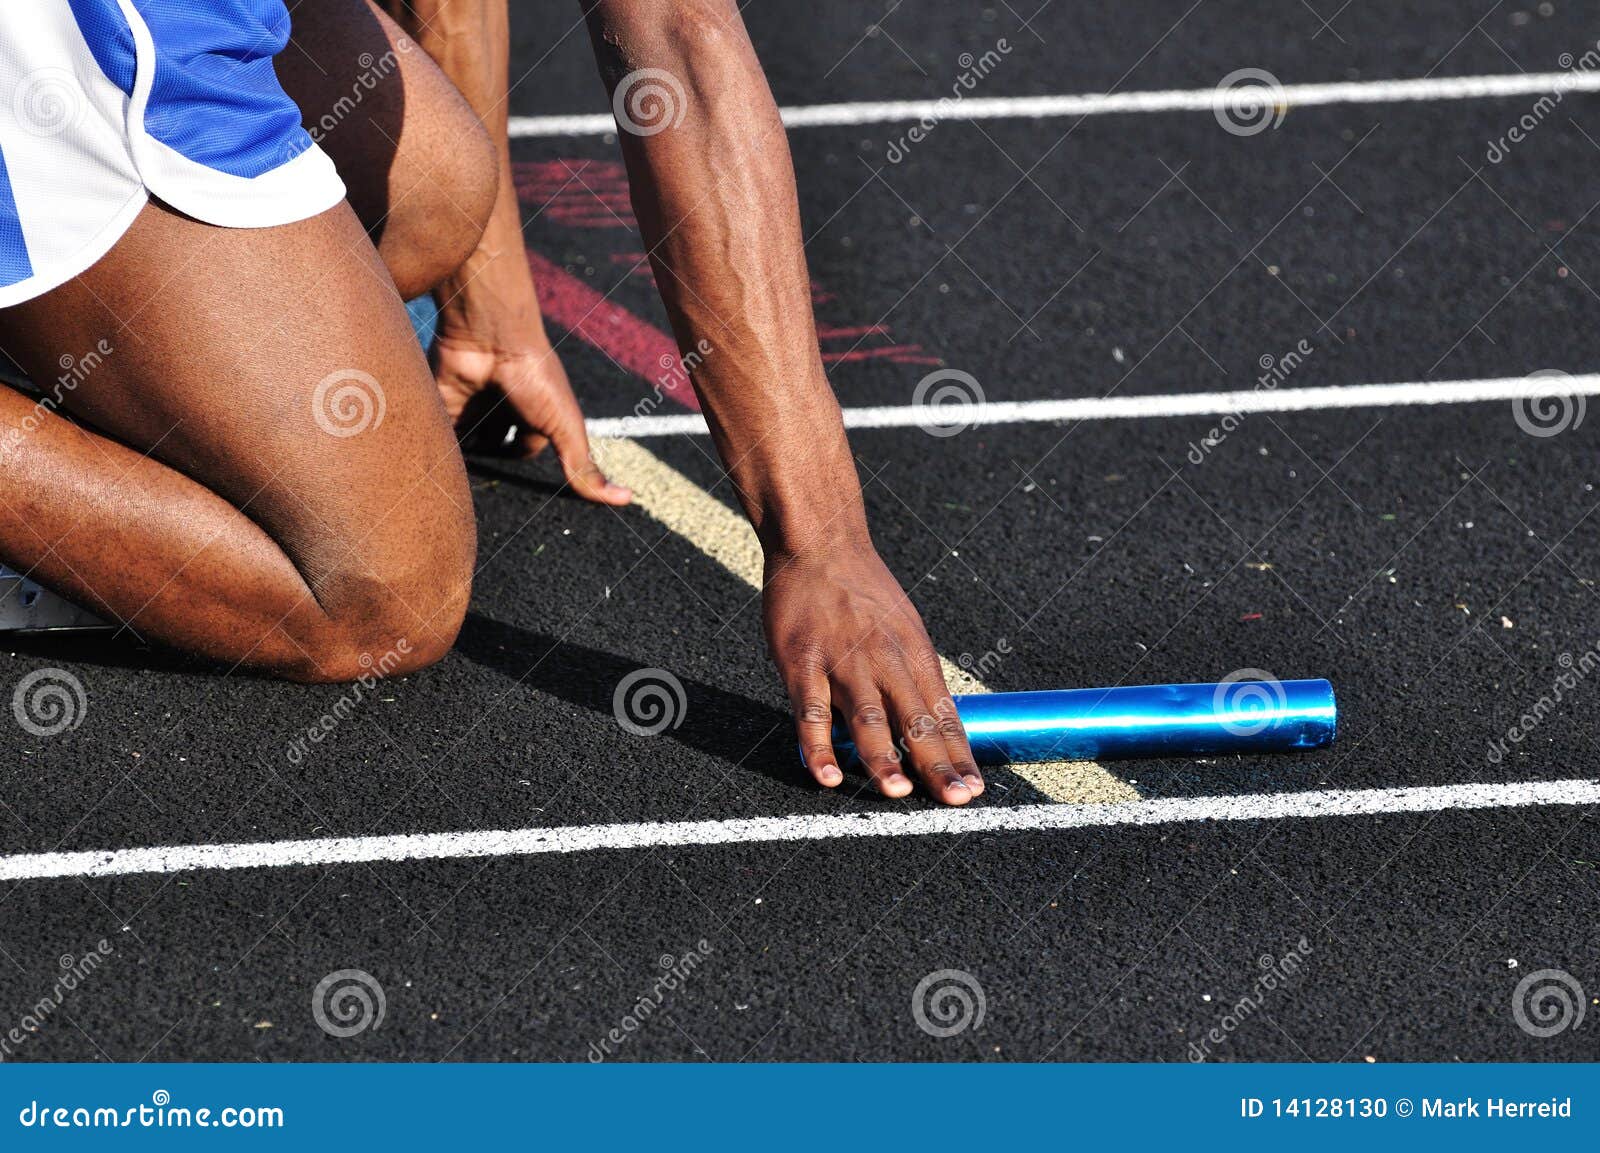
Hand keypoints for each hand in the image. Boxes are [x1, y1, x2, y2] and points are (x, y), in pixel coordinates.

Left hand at [433, 335, 630, 505]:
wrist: (491, 337)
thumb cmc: (536, 378)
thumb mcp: (565, 428)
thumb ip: (583, 467)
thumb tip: (626, 498)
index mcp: (533, 413)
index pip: (524, 448)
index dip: (520, 460)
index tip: (516, 487)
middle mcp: (502, 409)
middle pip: (492, 446)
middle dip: (490, 460)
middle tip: (485, 486)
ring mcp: (472, 406)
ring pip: (464, 441)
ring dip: (463, 458)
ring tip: (458, 480)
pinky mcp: (443, 404)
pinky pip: (438, 434)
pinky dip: (438, 449)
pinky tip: (439, 466)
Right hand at [763, 543, 982, 804]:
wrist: (820, 542)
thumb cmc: (861, 590)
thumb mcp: (904, 627)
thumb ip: (913, 675)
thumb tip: (932, 722)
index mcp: (915, 656)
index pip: (943, 716)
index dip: (959, 756)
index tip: (973, 790)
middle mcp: (886, 662)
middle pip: (916, 722)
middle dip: (937, 765)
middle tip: (955, 800)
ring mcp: (844, 663)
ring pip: (868, 719)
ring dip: (883, 758)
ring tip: (897, 791)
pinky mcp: (803, 663)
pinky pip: (812, 712)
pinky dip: (819, 747)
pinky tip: (827, 776)